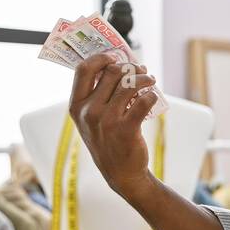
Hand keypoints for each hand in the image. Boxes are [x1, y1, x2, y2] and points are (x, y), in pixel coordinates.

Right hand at [69, 52, 160, 198]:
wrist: (121, 173)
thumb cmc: (108, 140)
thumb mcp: (92, 119)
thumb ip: (98, 95)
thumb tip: (119, 65)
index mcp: (76, 106)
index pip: (83, 69)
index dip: (101, 57)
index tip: (115, 56)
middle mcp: (88, 111)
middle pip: (112, 72)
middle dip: (130, 66)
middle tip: (140, 70)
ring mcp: (106, 120)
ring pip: (129, 84)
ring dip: (144, 78)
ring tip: (150, 80)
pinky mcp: (126, 129)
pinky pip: (143, 101)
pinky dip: (151, 94)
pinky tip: (153, 95)